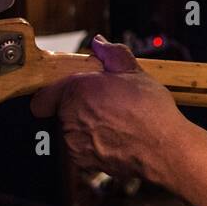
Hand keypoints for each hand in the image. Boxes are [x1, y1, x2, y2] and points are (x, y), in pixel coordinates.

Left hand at [30, 35, 190, 185]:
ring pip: (69, 131)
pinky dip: (92, 144)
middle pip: (59, 112)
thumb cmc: (151, 113)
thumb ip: (112, 54)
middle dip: (76, 108)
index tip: (68, 93)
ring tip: (112, 122)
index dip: (54, 93)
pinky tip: (114, 137)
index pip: (43, 96)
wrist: (163, 149)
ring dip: (84, 126)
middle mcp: (69, 117)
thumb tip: (99, 43)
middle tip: (102, 104)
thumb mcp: (135, 72)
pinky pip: (79, 149)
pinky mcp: (82, 162)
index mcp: (77, 90)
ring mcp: (74, 142)